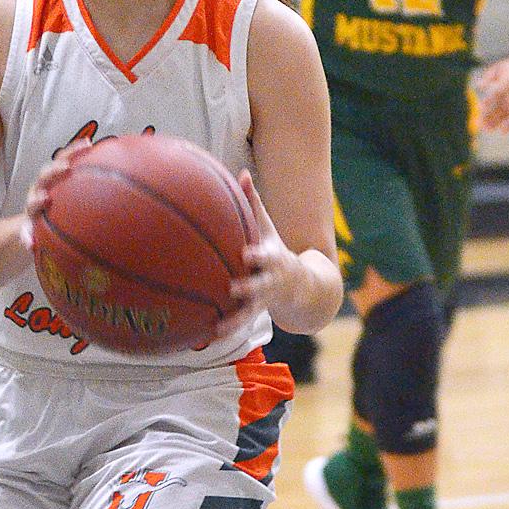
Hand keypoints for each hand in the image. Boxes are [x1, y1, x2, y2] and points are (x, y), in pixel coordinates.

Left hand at [21, 139, 94, 245]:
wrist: (34, 215)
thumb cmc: (36, 226)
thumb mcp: (32, 235)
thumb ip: (29, 238)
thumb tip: (29, 245)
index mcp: (33, 205)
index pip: (33, 202)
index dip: (38, 200)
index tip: (45, 199)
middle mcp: (40, 188)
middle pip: (44, 176)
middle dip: (53, 171)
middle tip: (65, 167)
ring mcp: (50, 178)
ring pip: (57, 162)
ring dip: (70, 153)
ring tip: (86, 145)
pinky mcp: (59, 171)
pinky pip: (70, 158)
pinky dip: (78, 151)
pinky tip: (92, 144)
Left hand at [217, 170, 300, 341]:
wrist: (303, 288)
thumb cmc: (275, 251)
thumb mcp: (268, 228)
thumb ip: (254, 203)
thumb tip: (242, 172)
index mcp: (273, 259)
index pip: (268, 257)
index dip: (259, 256)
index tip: (248, 255)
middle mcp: (270, 282)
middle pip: (261, 286)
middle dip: (250, 288)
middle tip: (233, 289)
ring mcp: (263, 301)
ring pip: (250, 312)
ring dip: (236, 320)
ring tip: (219, 327)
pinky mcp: (254, 314)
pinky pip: (237, 323)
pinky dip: (223, 329)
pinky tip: (204, 336)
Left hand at [475, 54, 508, 133]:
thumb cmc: (507, 69)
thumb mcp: (496, 68)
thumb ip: (488, 78)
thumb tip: (479, 86)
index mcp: (508, 79)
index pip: (497, 92)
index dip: (489, 101)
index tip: (479, 110)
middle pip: (503, 105)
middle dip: (492, 115)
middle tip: (480, 125)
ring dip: (500, 122)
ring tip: (488, 130)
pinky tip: (504, 131)